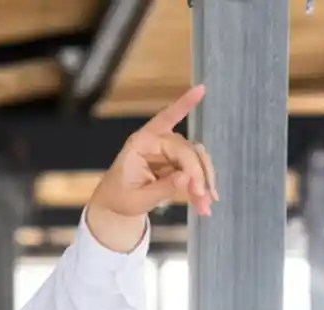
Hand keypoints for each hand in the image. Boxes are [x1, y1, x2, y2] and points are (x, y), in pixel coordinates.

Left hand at [87, 85, 220, 250]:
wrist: (116, 205)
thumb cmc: (119, 198)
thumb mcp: (136, 200)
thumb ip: (161, 189)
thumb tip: (186, 178)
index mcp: (141, 143)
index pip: (165, 121)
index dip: (183, 105)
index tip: (201, 89)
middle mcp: (157, 142)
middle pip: (188, 150)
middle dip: (198, 174)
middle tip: (201, 197)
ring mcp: (170, 152)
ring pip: (197, 159)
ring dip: (204, 181)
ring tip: (205, 206)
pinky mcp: (178, 163)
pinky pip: (196, 170)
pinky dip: (202, 185)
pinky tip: (207, 203)